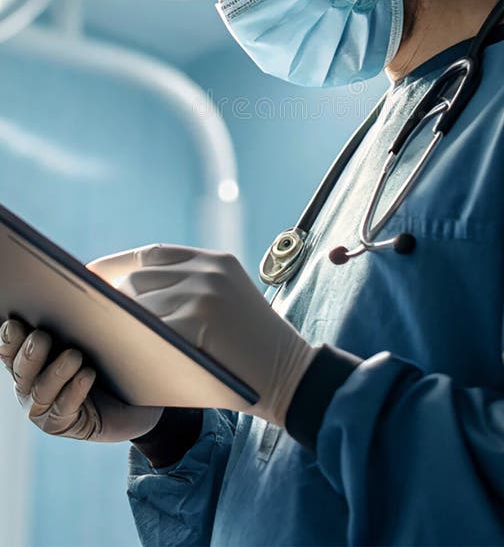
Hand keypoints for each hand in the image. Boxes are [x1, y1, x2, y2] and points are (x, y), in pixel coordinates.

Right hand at [0, 319, 161, 441]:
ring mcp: (44, 407)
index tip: (16, 322)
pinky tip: (87, 376)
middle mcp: (30, 382)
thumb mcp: (96, 332)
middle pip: (21, 369)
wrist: (138, 397)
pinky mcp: (64, 424)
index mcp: (31, 356)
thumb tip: (86, 279)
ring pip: (40, 390)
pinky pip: (63, 409)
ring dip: (56, 371)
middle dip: (30, 352)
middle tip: (42, 336)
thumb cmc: (111, 357)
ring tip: (75, 356)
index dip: (10, 336)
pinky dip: (74, 391)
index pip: (11, 346)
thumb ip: (81, 312)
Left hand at [91, 244, 317, 426]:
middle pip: (139, 276)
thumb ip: (188, 292)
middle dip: (110, 296)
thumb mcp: (227, 304)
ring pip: (138, 302)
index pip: (153, 254)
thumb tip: (126, 300)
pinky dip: (131, 340)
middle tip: (85, 314)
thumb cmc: (252, 352)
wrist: (292, 375)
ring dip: (117, 321)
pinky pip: (148, 328)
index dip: (117, 264)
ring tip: (98, 335)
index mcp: (215, 261)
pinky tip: (119, 352)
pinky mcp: (198, 320)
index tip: (88, 276)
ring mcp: (204, 293)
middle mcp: (209, 270)